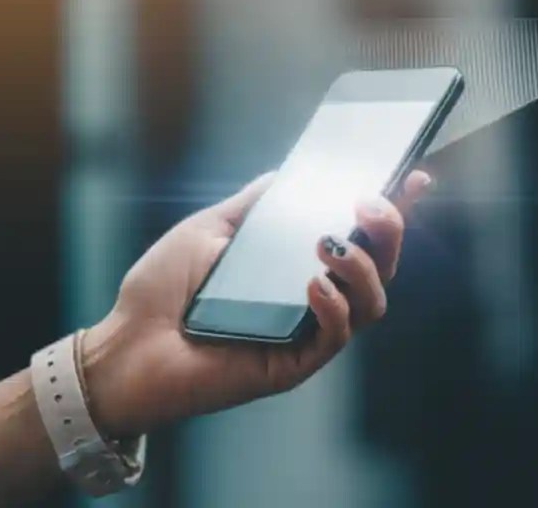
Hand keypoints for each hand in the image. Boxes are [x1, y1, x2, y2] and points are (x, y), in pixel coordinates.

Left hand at [78, 170, 431, 436]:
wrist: (122, 344)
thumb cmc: (160, 291)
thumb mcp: (210, 229)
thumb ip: (255, 203)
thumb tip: (291, 172)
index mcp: (298, 267)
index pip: (360, 237)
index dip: (394, 210)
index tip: (414, 176)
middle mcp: (311, 301)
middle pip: (380, 269)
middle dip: (389, 231)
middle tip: (370, 203)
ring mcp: (305, 335)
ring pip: (370, 304)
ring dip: (363, 268)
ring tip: (328, 243)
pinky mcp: (291, 366)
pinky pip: (334, 338)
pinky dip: (333, 306)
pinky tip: (311, 283)